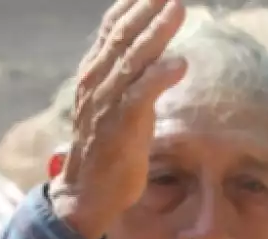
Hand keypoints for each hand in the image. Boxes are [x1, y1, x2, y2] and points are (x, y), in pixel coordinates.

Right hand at [49, 0, 187, 238]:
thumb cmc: (107, 148)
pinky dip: (159, 77)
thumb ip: (127, 77)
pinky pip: (141, 95)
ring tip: (178, 10)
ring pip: (133, 59)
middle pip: (123, 36)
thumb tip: (153, 55)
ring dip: (157, 33)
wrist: (87, 191)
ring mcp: (107, 102)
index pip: (111, 30)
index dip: (131, 6)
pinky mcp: (121, 125)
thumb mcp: (116, 104)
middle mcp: (96, 81)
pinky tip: (180, 64)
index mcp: (94, 73)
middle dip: (147, 9)